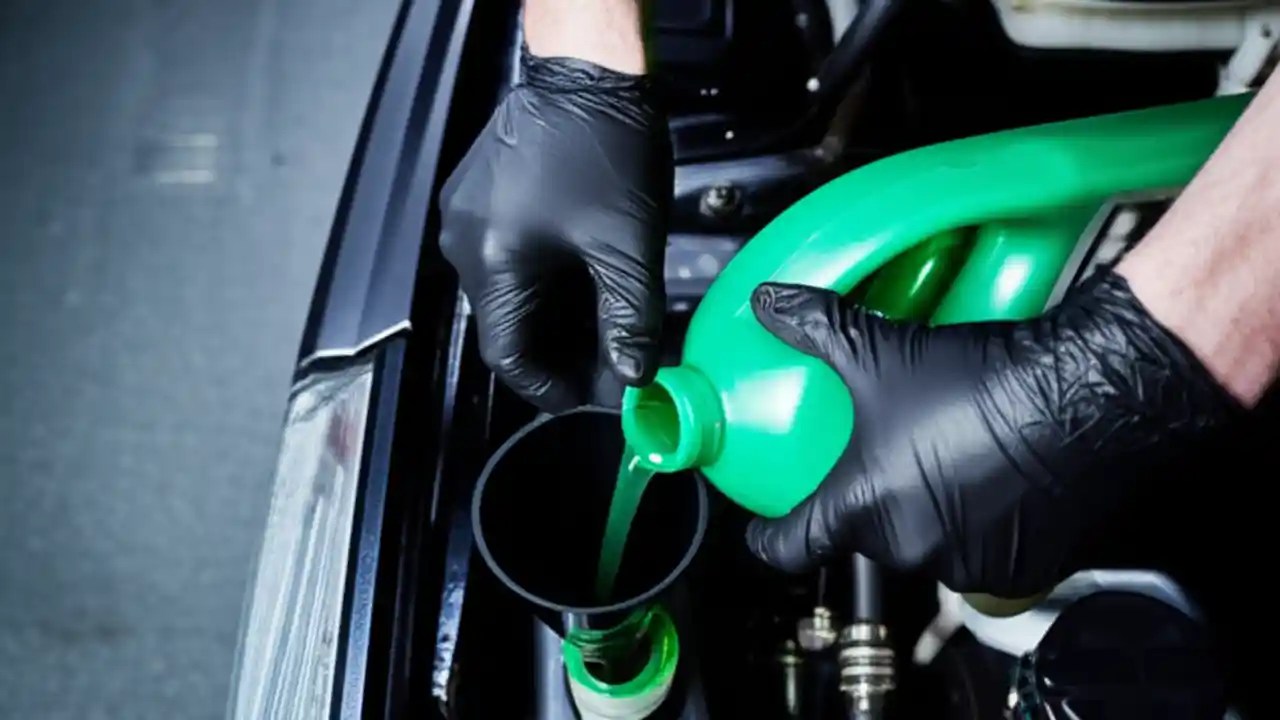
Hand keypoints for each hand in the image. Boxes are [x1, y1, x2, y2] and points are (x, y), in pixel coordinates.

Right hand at [440, 51, 670, 411]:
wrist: (587, 70)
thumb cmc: (604, 147)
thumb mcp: (628, 246)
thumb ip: (631, 319)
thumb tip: (634, 374)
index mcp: (493, 262)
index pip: (511, 357)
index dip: (557, 386)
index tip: (599, 393)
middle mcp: (465, 246)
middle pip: (510, 328)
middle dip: (564, 353)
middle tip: (615, 361)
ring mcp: (468, 220)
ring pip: (511, 297)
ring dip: (559, 319)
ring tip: (609, 324)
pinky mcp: (480, 200)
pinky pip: (508, 261)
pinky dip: (547, 284)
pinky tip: (586, 284)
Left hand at [744, 269, 1240, 596]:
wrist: (1087, 398)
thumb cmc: (982, 383)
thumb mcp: (881, 351)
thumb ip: (815, 327)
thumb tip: (769, 301)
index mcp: (864, 508)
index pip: (789, 548)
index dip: (768, 538)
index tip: (764, 531)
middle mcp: (912, 548)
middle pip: (865, 538)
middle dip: (868, 503)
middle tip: (881, 458)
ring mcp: (972, 565)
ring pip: (929, 545)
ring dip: (930, 513)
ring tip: (945, 460)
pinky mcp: (1026, 568)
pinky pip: (987, 554)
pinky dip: (983, 525)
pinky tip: (994, 480)